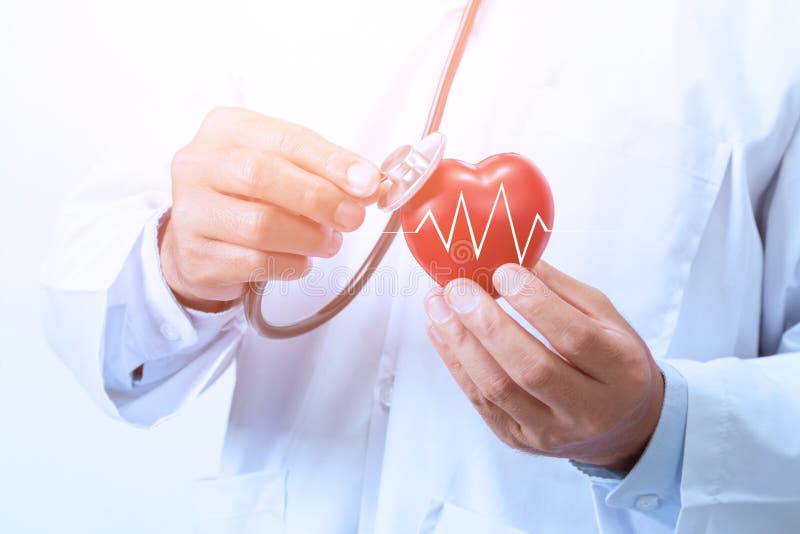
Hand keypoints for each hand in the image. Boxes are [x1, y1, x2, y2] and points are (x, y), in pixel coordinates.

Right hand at [161, 107, 380, 311]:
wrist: (200, 239)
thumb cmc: (249, 195)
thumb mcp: (283, 166)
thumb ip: (323, 171)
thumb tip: (369, 186)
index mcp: (227, 129)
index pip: (286, 139)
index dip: (332, 162)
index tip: (367, 182)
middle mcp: (198, 164)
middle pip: (263, 176)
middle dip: (320, 198)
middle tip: (353, 217)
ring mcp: (191, 212)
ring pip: (260, 225)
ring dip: (309, 237)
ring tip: (329, 241)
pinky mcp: (196, 256)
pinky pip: (256, 263)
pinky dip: (292, 263)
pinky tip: (302, 259)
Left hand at [424, 261, 663, 470]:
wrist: (621, 428)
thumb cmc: (612, 361)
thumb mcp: (606, 319)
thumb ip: (562, 290)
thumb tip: (514, 257)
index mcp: (621, 370)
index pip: (574, 337)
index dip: (535, 303)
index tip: (503, 271)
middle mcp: (589, 410)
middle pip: (531, 368)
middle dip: (488, 324)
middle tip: (457, 288)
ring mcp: (551, 431)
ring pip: (498, 389)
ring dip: (460, 343)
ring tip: (437, 304)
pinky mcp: (519, 440)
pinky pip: (481, 402)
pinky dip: (455, 364)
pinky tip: (439, 331)